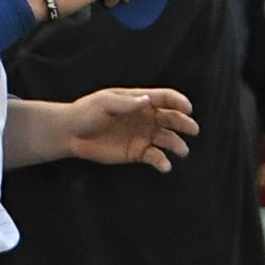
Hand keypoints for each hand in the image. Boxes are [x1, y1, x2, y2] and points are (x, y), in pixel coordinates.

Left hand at [58, 85, 199, 169]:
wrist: (71, 134)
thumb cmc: (86, 112)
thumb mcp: (104, 103)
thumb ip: (126, 103)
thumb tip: (147, 101)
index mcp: (140, 101)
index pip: (165, 98)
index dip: (179, 102)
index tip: (188, 109)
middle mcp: (146, 117)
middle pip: (172, 118)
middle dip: (184, 123)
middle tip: (193, 130)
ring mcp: (143, 135)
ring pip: (167, 139)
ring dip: (177, 144)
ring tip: (182, 151)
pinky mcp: (138, 153)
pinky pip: (155, 157)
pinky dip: (162, 161)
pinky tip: (165, 166)